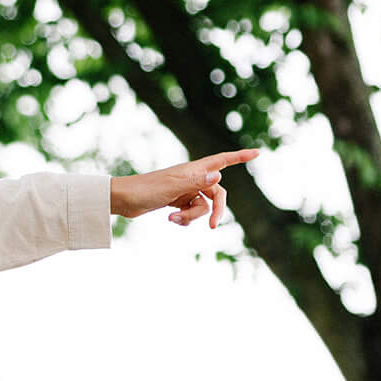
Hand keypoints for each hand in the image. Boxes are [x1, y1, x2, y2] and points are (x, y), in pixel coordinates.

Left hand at [108, 149, 259, 227]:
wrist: (123, 200)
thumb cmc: (145, 190)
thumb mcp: (172, 187)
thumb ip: (196, 182)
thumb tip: (218, 176)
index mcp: (194, 169)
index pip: (222, 161)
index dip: (239, 157)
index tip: (257, 153)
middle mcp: (192, 178)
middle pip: (217, 193)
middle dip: (216, 210)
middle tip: (212, 227)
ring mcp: (185, 190)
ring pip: (203, 206)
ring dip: (192, 217)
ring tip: (173, 219)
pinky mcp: (177, 202)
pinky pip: (191, 213)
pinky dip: (184, 219)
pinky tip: (171, 220)